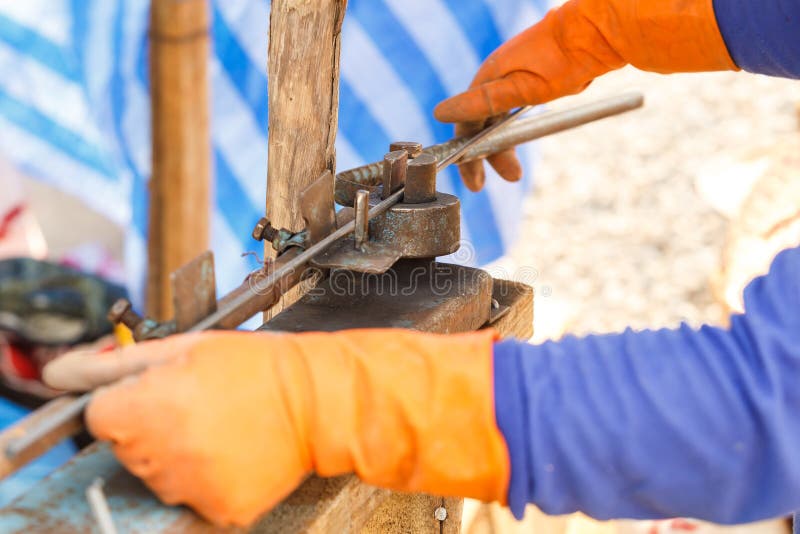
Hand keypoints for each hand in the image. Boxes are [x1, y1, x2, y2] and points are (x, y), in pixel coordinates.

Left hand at [44, 329, 508, 526]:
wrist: (319, 400)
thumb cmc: (257, 365)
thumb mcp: (186, 347)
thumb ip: (118, 362)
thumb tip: (62, 372)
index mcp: (144, 409)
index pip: (100, 415)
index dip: (131, 400)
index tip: (163, 391)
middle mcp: (158, 455)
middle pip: (127, 446)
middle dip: (153, 425)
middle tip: (202, 402)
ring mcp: (188, 487)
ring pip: (159, 475)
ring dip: (180, 453)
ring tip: (224, 424)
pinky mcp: (217, 509)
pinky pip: (193, 496)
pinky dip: (209, 478)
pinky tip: (236, 450)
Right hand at [434, 0, 735, 190]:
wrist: (596, 31)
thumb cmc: (560, 59)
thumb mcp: (519, 89)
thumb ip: (481, 104)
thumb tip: (440, 114)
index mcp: (488, 80)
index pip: (466, 124)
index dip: (467, 155)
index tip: (476, 182)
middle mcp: (495, 79)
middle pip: (482, 125)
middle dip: (489, 156)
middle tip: (505, 179)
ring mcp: (513, 79)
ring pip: (498, 121)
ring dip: (505, 147)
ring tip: (516, 173)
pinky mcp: (531, 79)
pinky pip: (513, 112)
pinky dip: (514, 132)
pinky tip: (522, 139)